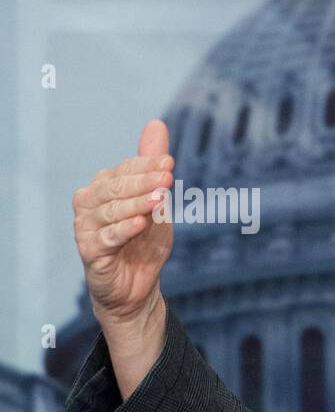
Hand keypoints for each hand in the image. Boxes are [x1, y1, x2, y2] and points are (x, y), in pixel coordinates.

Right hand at [71, 119, 174, 397]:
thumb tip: (156, 124)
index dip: (146, 166)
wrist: (137, 287)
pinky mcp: (90, 253)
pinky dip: (124, 230)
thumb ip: (152, 165)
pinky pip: (106, 238)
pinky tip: (141, 223)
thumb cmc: (145, 242)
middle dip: (143, 181)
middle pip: (116, 187)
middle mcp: (89, 204)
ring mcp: (86, 228)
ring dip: (137, 204)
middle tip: (168, 177)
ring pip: (111, 211)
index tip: (170, 163)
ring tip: (160, 199)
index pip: (124, 170)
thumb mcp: (157, 203)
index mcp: (103, 188)